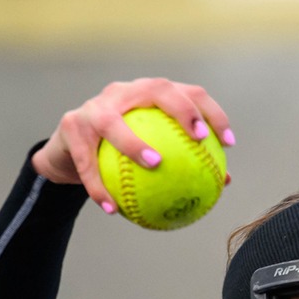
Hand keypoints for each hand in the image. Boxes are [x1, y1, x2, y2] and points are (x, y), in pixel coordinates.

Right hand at [31, 78, 234, 212]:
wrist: (70, 152)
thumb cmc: (121, 154)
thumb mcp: (151, 155)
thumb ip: (185, 161)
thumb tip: (225, 181)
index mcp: (150, 95)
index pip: (189, 92)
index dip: (212, 112)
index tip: (228, 143)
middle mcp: (124, 92)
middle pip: (157, 88)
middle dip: (182, 109)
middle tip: (199, 138)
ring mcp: (95, 105)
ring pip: (113, 121)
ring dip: (133, 143)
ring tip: (154, 164)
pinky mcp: (71, 125)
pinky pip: (87, 161)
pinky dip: (98, 186)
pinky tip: (112, 210)